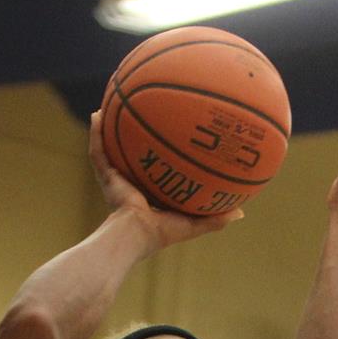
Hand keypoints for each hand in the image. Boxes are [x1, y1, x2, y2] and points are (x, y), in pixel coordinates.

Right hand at [88, 111, 241, 250]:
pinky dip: (95, 133)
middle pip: (132, 154)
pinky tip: (97, 114)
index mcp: (149, 195)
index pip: (156, 171)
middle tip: (142, 112)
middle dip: (135, 136)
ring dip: (110, 128)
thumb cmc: (163, 233)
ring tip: (113, 103)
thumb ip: (215, 217)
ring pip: (111, 148)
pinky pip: (98, 151)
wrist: (135, 234)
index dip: (161, 156)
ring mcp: (115, 179)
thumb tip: (241, 212)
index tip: (170, 137)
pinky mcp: (105, 176)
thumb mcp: (194, 222)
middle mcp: (131, 184)